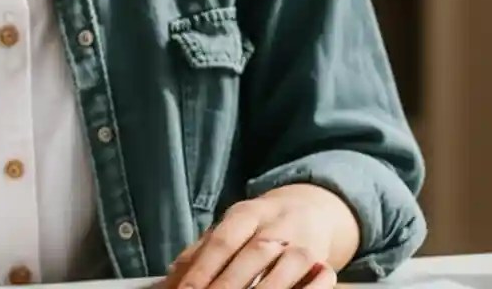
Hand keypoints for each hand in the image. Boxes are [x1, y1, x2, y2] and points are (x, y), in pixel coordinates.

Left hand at [165, 185, 359, 288]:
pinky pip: (317, 278)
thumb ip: (199, 253)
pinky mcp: (323, 260)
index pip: (222, 241)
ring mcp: (302, 242)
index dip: (203, 269)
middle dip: (228, 284)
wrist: (312, 209)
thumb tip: (169, 281)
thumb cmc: (258, 227)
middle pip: (252, 255)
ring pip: (285, 267)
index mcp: (246, 214)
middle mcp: (276, 224)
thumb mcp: (229, 229)